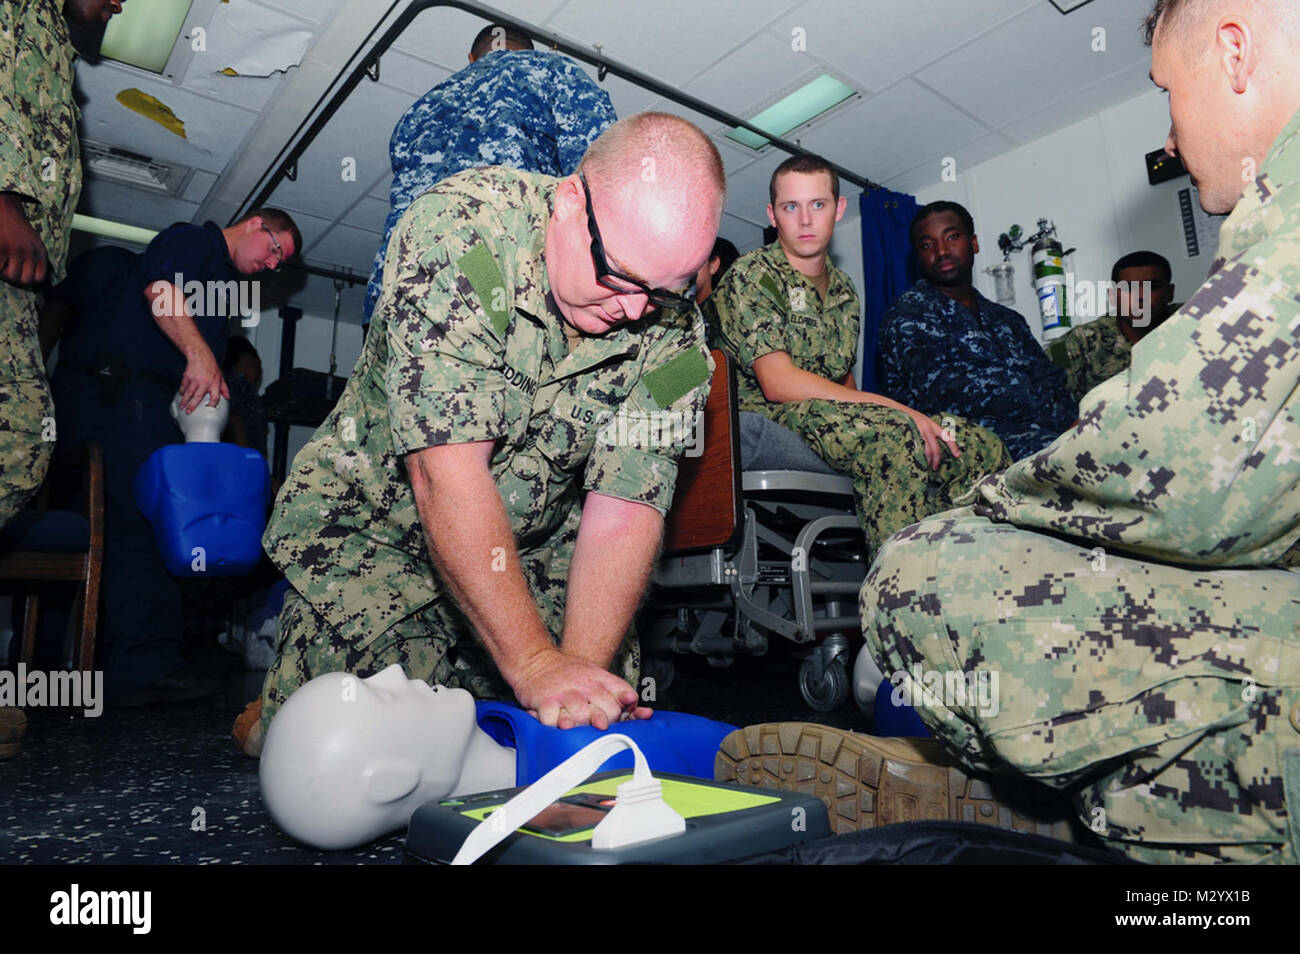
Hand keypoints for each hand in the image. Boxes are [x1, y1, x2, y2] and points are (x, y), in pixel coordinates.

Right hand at [0, 194, 48, 285]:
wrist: (5, 209)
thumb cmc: (17, 228)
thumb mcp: (33, 243)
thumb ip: (34, 259)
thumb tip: (30, 280)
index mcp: (40, 252)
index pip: (39, 278)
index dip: (28, 279)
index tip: (20, 275)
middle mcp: (30, 252)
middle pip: (24, 280)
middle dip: (14, 277)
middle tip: (7, 268)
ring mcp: (15, 250)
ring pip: (10, 276)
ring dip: (3, 273)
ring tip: (1, 262)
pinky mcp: (0, 247)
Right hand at [179, 347, 228, 412]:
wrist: (200, 355)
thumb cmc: (211, 366)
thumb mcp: (220, 376)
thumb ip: (224, 388)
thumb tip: (227, 397)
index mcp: (214, 384)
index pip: (214, 397)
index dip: (212, 404)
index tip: (208, 409)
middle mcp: (205, 383)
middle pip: (198, 397)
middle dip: (192, 406)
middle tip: (188, 411)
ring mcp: (195, 380)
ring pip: (189, 393)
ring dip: (184, 400)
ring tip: (182, 406)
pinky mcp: (188, 377)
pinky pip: (184, 386)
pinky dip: (182, 391)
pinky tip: (181, 394)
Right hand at [513, 647, 651, 729]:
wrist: (535, 660)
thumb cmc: (569, 672)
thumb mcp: (596, 675)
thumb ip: (620, 694)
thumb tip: (647, 713)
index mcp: (599, 678)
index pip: (623, 696)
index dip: (624, 711)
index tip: (618, 717)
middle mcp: (584, 685)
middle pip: (606, 711)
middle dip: (606, 723)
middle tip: (599, 727)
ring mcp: (564, 693)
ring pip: (581, 716)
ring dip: (583, 727)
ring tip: (580, 729)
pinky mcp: (544, 701)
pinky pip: (553, 720)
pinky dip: (557, 727)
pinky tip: (559, 727)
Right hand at [906, 409, 959, 470]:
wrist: (892, 409)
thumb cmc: (906, 416)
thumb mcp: (920, 420)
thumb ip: (927, 430)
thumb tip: (933, 444)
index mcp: (930, 424)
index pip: (946, 436)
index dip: (953, 446)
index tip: (958, 455)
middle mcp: (926, 429)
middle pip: (935, 449)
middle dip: (937, 461)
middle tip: (935, 468)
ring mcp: (917, 433)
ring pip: (925, 452)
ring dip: (926, 461)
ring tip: (925, 466)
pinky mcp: (909, 437)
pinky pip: (916, 451)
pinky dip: (917, 457)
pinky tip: (916, 461)